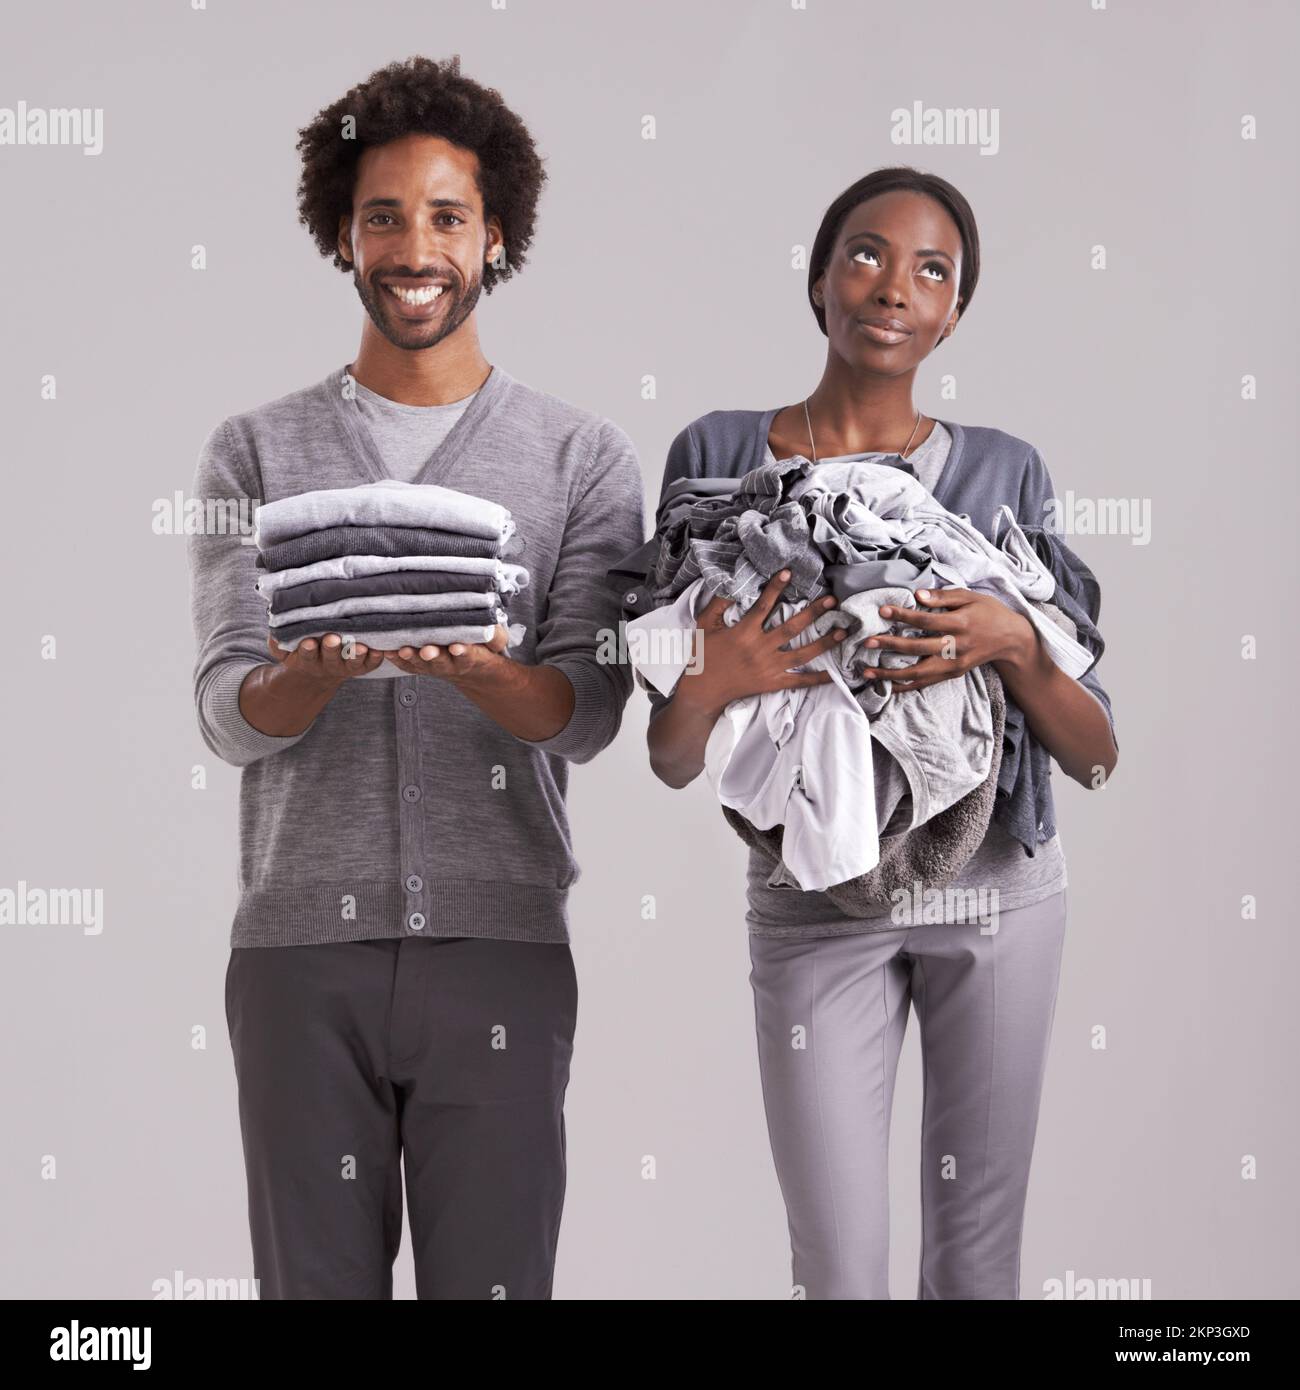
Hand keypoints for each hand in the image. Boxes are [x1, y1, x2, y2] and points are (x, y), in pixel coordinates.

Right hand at [268, 631, 386, 684]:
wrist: (317, 669)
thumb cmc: (301, 648)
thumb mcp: (283, 647)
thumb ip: (278, 641)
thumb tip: (276, 629)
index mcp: (307, 659)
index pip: (306, 655)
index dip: (307, 650)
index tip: (308, 642)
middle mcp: (327, 664)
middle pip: (330, 658)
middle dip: (331, 649)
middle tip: (333, 639)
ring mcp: (346, 666)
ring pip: (352, 662)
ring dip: (356, 654)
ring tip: (360, 646)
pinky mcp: (362, 666)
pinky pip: (370, 664)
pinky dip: (376, 658)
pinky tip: (380, 649)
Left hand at [383, 623, 511, 682]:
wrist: (472, 670)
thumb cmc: (482, 648)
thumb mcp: (495, 642)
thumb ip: (496, 635)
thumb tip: (491, 626)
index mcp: (471, 657)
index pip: (468, 654)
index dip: (463, 651)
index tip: (457, 647)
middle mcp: (451, 664)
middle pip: (441, 662)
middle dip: (433, 655)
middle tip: (427, 651)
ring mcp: (434, 667)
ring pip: (422, 664)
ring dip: (412, 657)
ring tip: (403, 650)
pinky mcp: (421, 666)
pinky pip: (408, 666)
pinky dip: (398, 660)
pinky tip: (387, 651)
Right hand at [672, 570, 846, 717]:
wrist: (702, 691)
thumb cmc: (703, 656)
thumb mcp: (704, 626)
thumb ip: (718, 604)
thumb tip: (731, 584)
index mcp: (744, 632)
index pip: (764, 605)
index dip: (776, 587)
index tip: (789, 572)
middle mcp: (760, 648)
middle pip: (792, 627)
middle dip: (814, 613)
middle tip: (833, 600)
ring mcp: (769, 667)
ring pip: (803, 653)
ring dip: (825, 642)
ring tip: (843, 631)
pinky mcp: (773, 683)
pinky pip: (799, 681)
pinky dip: (818, 679)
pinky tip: (835, 674)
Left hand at [859, 588, 1034, 691]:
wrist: (1012, 639)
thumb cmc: (989, 613)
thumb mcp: (971, 597)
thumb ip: (944, 596)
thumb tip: (918, 594)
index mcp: (961, 624)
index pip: (927, 621)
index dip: (904, 616)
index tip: (882, 611)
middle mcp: (957, 647)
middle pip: (919, 648)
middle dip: (891, 646)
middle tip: (867, 643)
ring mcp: (955, 664)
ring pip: (919, 673)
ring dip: (892, 674)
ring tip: (868, 672)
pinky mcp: (953, 674)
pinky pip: (926, 683)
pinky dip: (905, 686)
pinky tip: (887, 686)